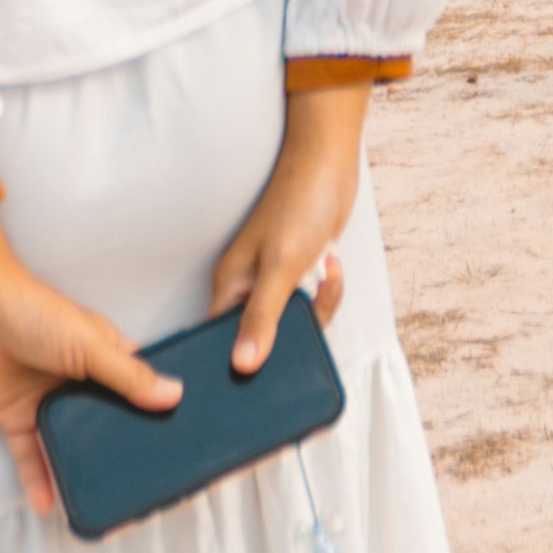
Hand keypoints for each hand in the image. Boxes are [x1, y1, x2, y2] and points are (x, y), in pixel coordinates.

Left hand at [0, 211, 178, 515]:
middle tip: (143, 480)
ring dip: (82, 468)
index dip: (155, 409)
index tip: (178, 438)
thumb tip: (173, 396)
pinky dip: (39, 479)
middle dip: (120, 448)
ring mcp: (47, 402)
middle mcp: (77, 382)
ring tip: (102, 499)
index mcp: (101, 356)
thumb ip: (128, 374)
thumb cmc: (35, 311)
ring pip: (70, 444)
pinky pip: (31, 456)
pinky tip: (49, 503)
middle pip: (105, 422)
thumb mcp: (89, 343)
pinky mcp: (18, 418)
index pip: (136, 387)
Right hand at [210, 83, 366, 373]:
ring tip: (325, 277)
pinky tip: (332, 265)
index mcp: (230, 285)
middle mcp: (247, 286)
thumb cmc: (299, 205)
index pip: (221, 342)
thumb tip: (241, 366)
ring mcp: (273, 281)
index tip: (258, 386)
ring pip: (293, 325)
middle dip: (290, 339)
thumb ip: (260, 318)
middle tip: (309, 325)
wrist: (329, 165)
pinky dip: (327, 294)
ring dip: (317, 310)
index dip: (235, 366)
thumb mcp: (280, 267)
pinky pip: (311, 306)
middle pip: (262, 340)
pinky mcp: (298, 275)